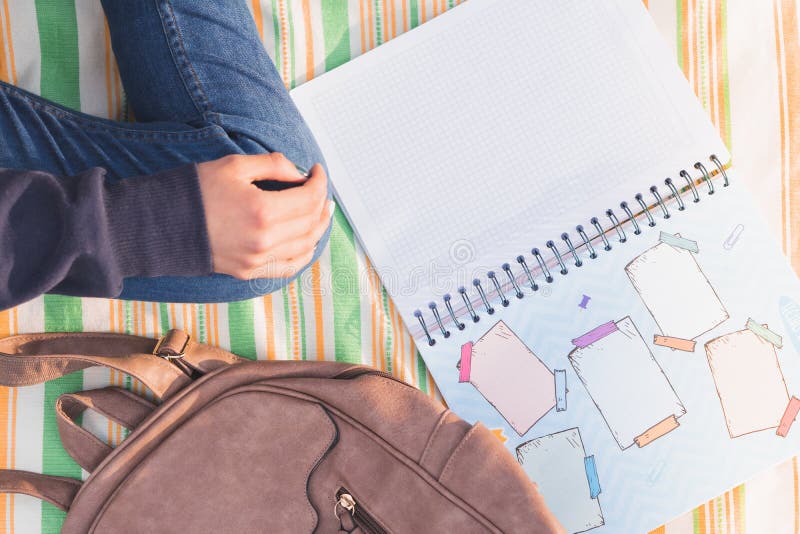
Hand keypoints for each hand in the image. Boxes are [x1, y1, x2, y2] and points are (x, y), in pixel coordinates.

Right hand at [197, 153, 331, 279]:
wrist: (162, 225)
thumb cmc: (196, 192)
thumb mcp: (234, 166)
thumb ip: (273, 165)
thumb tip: (299, 174)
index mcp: (262, 211)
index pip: (309, 197)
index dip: (319, 181)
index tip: (316, 170)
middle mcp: (264, 240)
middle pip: (311, 221)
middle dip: (321, 201)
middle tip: (320, 188)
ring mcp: (258, 259)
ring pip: (306, 245)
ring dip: (318, 226)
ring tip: (321, 211)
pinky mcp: (250, 271)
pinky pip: (290, 267)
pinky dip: (305, 253)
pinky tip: (308, 240)